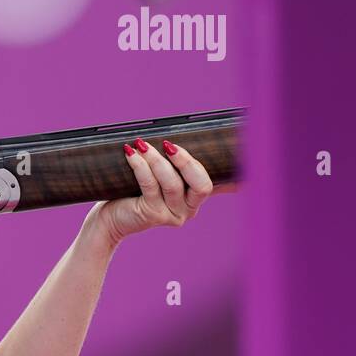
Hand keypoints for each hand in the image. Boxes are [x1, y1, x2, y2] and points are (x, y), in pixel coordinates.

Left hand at [90, 138, 223, 247]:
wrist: (110, 217)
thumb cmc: (133, 192)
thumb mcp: (156, 178)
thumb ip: (171, 164)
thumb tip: (173, 139)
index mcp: (194, 198)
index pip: (217, 185)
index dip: (234, 180)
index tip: (245, 166)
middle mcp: (189, 209)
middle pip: (201, 184)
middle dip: (186, 161)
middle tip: (169, 144)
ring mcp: (172, 214)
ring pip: (172, 184)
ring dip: (157, 160)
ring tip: (143, 144)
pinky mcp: (153, 215)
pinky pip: (149, 186)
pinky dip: (140, 166)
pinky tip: (131, 154)